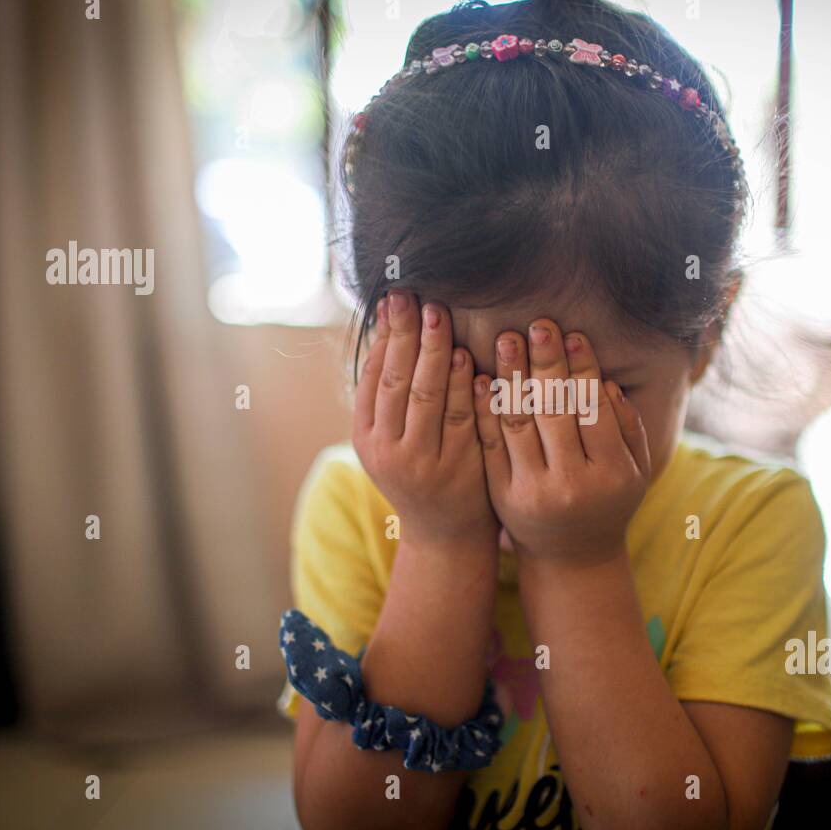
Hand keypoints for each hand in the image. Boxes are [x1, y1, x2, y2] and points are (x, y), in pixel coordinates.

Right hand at [352, 290, 497, 547]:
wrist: (445, 534)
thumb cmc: (422, 473)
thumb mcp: (393, 439)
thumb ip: (391, 396)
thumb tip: (393, 327)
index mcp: (366, 437)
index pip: (372, 376)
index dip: (385, 336)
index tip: (395, 300)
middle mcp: (386, 449)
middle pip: (395, 381)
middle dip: (406, 334)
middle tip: (416, 296)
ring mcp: (420, 461)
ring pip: (424, 397)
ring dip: (432, 352)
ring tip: (438, 315)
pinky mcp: (456, 469)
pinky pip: (458, 419)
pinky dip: (460, 386)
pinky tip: (464, 358)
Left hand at [471, 318, 651, 565]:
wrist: (571, 558)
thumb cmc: (609, 503)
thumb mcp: (635, 472)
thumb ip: (629, 427)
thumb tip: (606, 382)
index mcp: (612, 475)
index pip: (594, 410)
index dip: (583, 369)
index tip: (572, 334)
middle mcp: (571, 485)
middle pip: (554, 412)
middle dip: (545, 364)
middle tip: (536, 324)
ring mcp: (532, 492)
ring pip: (518, 423)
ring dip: (511, 377)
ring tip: (506, 340)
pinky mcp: (501, 495)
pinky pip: (491, 443)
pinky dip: (485, 408)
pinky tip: (482, 377)